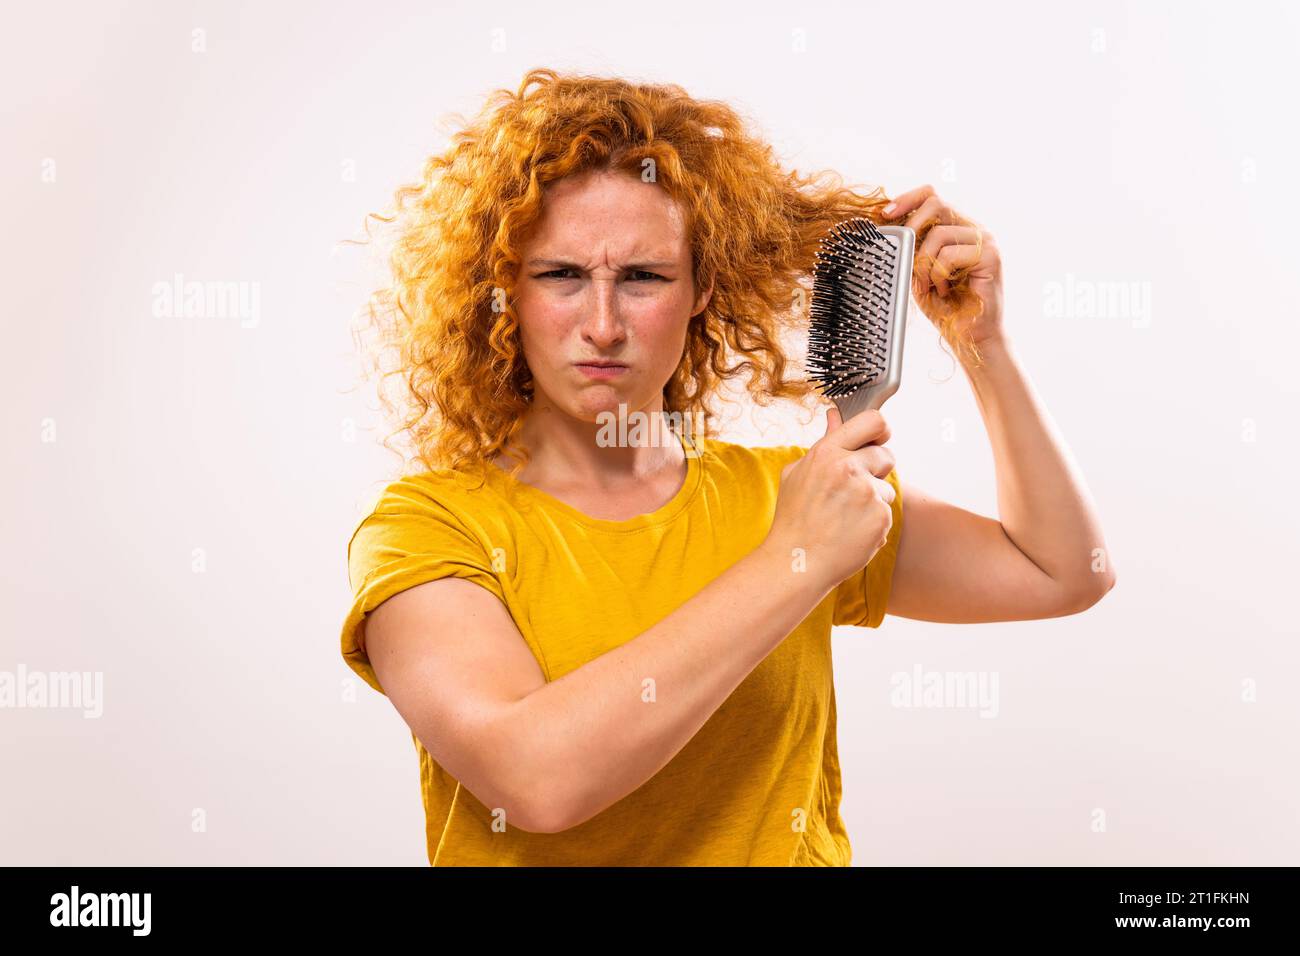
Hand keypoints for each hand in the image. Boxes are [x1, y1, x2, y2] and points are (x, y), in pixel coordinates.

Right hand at [764, 405, 895, 590]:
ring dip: (873, 501)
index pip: (872, 421)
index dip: (881, 429)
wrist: (797, 560)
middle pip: (886, 456)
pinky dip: (873, 523)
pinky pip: (886, 513)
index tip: (880, 438)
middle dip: (876, 471)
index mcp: (827, 453)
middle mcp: (848, 469)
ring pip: (886, 488)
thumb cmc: (794, 517)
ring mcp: (867, 494)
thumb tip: (834, 415)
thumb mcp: (799, 473)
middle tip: (854, 490)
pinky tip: (851, 532)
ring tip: (846, 518)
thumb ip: (824, 442)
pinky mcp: (880, 517)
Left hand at [880, 184, 1004, 360]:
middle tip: (905, 253)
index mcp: (957, 228)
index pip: (932, 196)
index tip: (885, 214)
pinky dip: (938, 275)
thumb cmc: (945, 307)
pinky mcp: (990, 257)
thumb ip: (911, 249)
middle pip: (937, 203)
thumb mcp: (919, 272)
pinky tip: (943, 290)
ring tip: (928, 285)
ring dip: (924, 263)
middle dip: (912, 227)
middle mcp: (973, 229)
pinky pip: (950, 254)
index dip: (907, 199)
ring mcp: (984, 241)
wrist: (970, 336)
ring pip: (939, 233)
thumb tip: (887, 227)